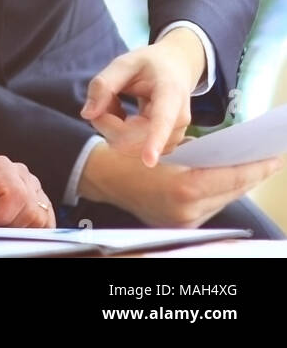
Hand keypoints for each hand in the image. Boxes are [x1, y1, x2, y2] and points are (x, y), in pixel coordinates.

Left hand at [0, 155, 54, 227]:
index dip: (2, 216)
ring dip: (20, 230)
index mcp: (0, 166)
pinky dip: (31, 233)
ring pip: (41, 219)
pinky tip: (12, 228)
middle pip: (31, 210)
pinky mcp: (43, 206)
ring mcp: (35, 189)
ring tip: (0, 225)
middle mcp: (21, 174)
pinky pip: (47, 225)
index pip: (16, 196)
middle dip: (10, 225)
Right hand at [79, 141, 284, 226]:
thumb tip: (232, 153)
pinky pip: (210, 207)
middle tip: (272, 160)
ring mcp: (183, 221)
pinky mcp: (180, 224)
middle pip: (232, 192)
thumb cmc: (129, 152)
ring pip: (223, 201)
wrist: (100, 175)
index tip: (274, 157)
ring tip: (256, 168)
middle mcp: (186, 210)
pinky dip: (221, 192)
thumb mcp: (167, 145)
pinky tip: (231, 180)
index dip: (256, 168)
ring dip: (239, 184)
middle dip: (252, 175)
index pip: (232, 179)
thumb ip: (202, 153)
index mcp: (183, 188)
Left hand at [81, 27, 206, 165]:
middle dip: (106, 121)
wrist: (176, 69)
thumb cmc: (149, 65)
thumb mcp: (124, 63)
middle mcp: (177, 120)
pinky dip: (118, 132)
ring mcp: (173, 136)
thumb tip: (87, 114)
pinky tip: (125, 115)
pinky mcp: (165, 146)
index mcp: (171, 94)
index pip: (163, 120)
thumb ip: (104, 85)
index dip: (154, 141)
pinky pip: (131, 147)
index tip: (149, 161)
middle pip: (130, 138)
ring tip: (118, 102)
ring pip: (127, 145)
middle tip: (105, 97)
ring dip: (112, 125)